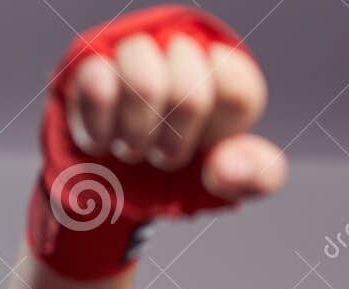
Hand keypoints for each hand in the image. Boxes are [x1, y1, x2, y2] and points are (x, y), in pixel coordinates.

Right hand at [64, 12, 286, 199]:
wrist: (117, 175)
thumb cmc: (183, 169)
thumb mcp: (231, 178)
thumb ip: (257, 175)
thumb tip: (227, 168)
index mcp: (226, 75)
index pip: (236, 86)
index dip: (213, 129)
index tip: (200, 147)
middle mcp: (183, 50)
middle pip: (189, 94)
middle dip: (172, 145)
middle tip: (161, 156)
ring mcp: (136, 52)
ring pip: (144, 82)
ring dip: (136, 138)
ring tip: (131, 148)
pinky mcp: (90, 62)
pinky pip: (98, 82)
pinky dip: (100, 129)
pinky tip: (102, 142)